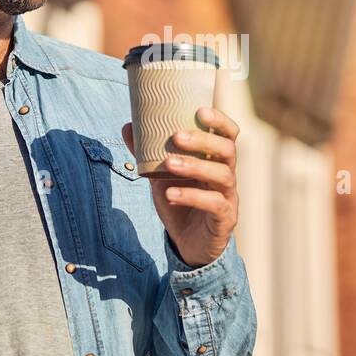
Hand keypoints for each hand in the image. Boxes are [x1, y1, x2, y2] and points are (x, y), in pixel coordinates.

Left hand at [122, 106, 239, 266]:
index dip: (219, 120)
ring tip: (169, 164)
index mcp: (215, 160)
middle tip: (177, 137)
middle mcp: (226, 175)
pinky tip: (171, 194)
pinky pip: (214, 204)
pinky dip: (192, 196)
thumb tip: (127, 126)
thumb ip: (147, 153)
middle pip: (227, 149)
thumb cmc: (180, 203)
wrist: (188, 245)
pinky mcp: (225, 218)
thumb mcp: (161, 176)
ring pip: (222, 174)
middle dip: (203, 140)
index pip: (228, 134)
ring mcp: (228, 196)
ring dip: (195, 166)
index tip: (200, 110)